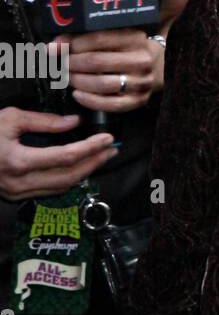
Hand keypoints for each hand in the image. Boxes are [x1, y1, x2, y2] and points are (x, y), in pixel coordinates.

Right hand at [0, 108, 115, 200]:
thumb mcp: (9, 118)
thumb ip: (44, 121)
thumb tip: (74, 123)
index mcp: (17, 161)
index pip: (65, 157)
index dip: (90, 148)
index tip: (107, 139)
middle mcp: (19, 182)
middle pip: (69, 176)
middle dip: (94, 163)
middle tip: (112, 149)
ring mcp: (17, 192)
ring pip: (61, 187)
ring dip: (84, 173)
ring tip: (100, 157)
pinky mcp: (15, 196)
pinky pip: (49, 190)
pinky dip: (67, 179)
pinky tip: (78, 168)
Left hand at [58, 29, 159, 111]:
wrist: (156, 65)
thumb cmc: (126, 49)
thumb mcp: (112, 36)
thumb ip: (84, 38)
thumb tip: (54, 46)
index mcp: (134, 38)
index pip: (98, 39)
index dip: (72, 44)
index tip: (54, 48)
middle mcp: (141, 60)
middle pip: (97, 62)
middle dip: (72, 64)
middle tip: (61, 64)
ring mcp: (142, 82)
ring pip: (103, 84)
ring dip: (79, 81)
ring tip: (68, 77)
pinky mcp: (139, 100)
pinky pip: (111, 104)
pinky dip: (90, 101)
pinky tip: (77, 94)